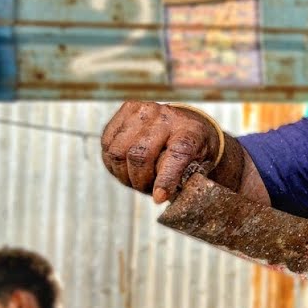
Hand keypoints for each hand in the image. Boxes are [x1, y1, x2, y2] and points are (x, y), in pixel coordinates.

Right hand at [100, 101, 222, 203]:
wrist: (187, 122)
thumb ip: (184, 177)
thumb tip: (160, 194)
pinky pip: (107, 144)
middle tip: (146, 190)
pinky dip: (113, 163)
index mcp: (190, 131)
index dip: (165, 179)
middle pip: (139, 155)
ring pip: (118, 151)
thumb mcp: (200, 165)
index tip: (159, 198)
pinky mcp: (126, 109)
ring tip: (136, 180)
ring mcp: (143, 110)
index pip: (176, 155)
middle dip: (140, 181)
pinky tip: (126, 168)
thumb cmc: (195, 149)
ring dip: (124, 174)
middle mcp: (165, 116)